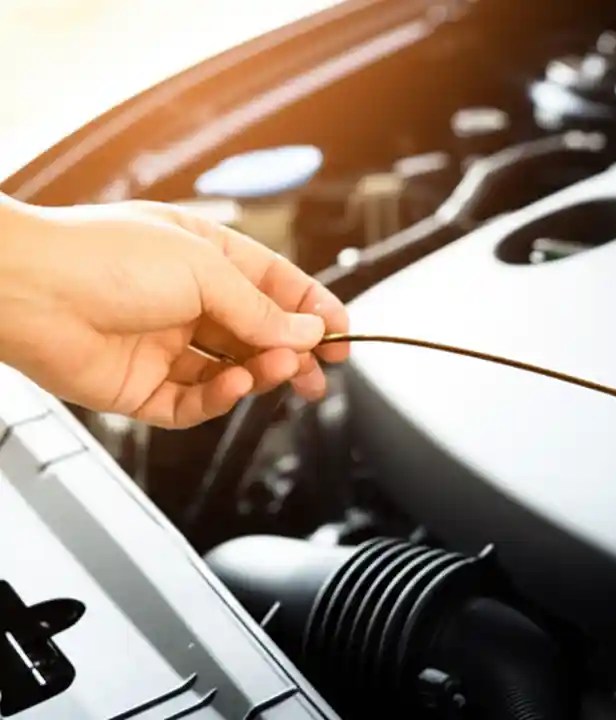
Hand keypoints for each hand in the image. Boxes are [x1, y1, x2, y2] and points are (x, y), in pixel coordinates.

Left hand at [0, 198, 348, 428]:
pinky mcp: (143, 388)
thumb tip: (305, 332)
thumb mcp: (204, 270)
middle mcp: (186, 300)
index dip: (312, 310)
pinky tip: (235, 385)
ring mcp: (164, 345)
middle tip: (323, 372)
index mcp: (204, 256)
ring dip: (261, 373)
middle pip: (259, 334)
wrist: (24, 291)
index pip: (275, 286)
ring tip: (278, 370)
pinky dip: (221, 398)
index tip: (341, 334)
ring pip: (233, 370)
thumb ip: (260, 309)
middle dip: (295, 353)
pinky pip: (195, 402)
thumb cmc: (101, 257)